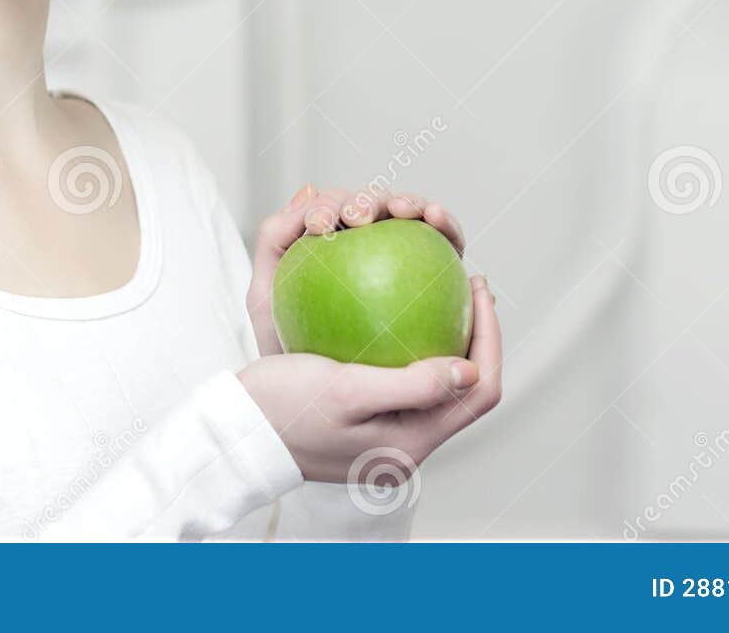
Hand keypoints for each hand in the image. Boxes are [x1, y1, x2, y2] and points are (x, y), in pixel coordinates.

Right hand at [238, 274, 500, 481]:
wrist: (237, 433)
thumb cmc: (282, 408)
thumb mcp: (345, 390)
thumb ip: (411, 386)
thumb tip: (470, 370)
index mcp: (410, 445)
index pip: (478, 393)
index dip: (490, 337)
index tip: (477, 286)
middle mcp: (407, 446)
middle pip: (468, 389)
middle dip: (477, 334)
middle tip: (467, 281)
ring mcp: (389, 437)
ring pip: (442, 384)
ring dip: (450, 338)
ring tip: (443, 290)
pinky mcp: (369, 424)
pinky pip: (408, 380)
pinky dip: (414, 345)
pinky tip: (399, 308)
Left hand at [245, 184, 466, 356]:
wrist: (327, 399)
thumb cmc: (292, 348)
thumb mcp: (265, 300)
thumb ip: (274, 242)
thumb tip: (308, 189)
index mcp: (330, 238)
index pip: (332, 209)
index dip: (326, 205)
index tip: (318, 227)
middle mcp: (367, 239)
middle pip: (372, 205)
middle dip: (365, 201)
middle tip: (356, 219)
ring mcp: (405, 251)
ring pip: (411, 216)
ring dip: (410, 202)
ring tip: (403, 210)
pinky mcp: (438, 267)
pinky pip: (446, 245)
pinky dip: (447, 227)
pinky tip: (440, 226)